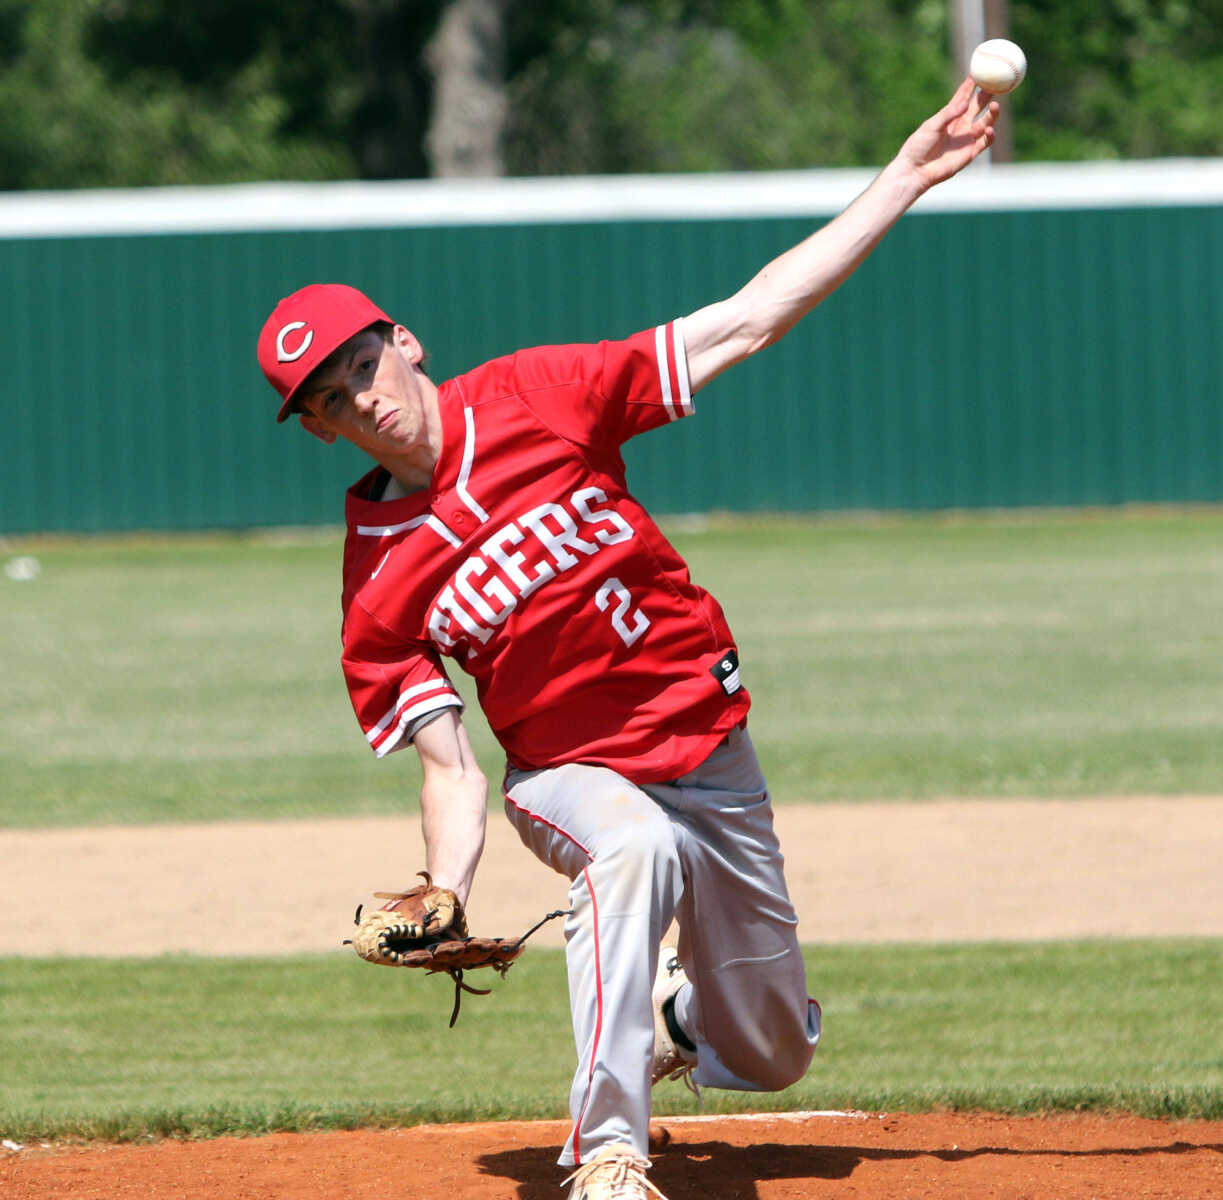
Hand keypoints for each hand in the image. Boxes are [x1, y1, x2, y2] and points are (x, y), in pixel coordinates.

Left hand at [894, 77, 998, 191]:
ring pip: (986, 122)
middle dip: (988, 93)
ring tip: (995, 105)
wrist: (915, 171)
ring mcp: (966, 139)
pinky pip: (985, 142)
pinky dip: (990, 135)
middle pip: (978, 105)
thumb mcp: (932, 126)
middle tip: (998, 82)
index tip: (980, 70)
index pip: (963, 96)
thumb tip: (966, 103)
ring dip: (992, 113)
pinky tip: (989, 129)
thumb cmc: (918, 147)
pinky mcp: (970, 153)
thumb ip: (949, 114)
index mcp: (949, 116)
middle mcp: (960, 125)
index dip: (971, 84)